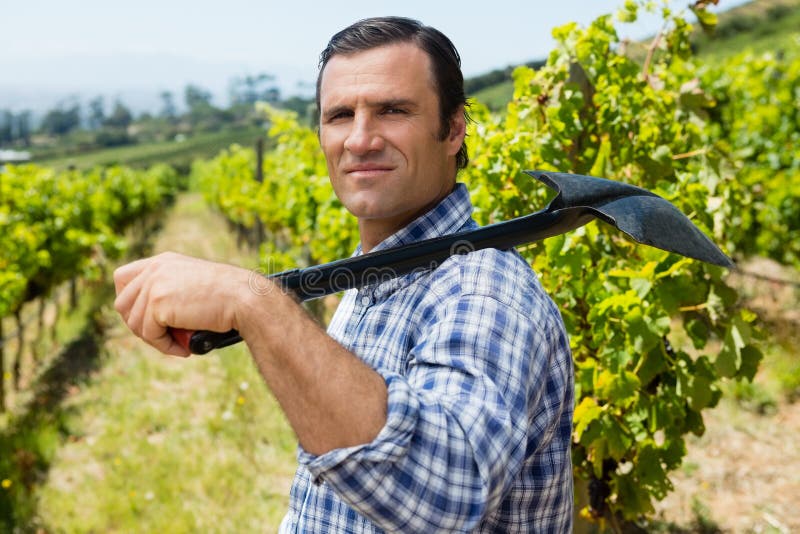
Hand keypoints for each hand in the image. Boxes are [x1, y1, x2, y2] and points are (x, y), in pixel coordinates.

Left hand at [113, 252, 252, 356]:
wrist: (244, 298)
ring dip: (155, 339)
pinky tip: (183, 347)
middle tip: (163, 336)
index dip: (129, 301)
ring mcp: (154, 284)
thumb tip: (147, 320)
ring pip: (134, 323)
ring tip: (178, 343)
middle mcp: (155, 268)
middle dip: (139, 325)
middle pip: (122, 304)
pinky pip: (148, 334)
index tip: (146, 318)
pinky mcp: (158, 302)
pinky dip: (165, 346)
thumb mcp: (193, 287)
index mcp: (163, 261)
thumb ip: (171, 292)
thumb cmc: (228, 298)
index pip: (123, 278)